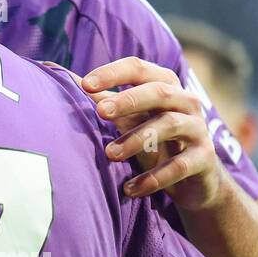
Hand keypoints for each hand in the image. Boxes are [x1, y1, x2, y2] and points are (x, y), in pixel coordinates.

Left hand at [79, 57, 225, 211]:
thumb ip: (100, 98)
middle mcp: (185, 101)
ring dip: (136, 140)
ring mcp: (198, 129)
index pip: (138, 68)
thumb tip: (52, 71)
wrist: (195, 178)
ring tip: (110, 154)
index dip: (113, 73)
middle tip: (100, 112)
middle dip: (128, 100)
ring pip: (169, 126)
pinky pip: (180, 166)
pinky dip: (154, 177)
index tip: (85, 84)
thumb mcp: (128, 117)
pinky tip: (130, 189)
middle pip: (158, 92)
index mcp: (164, 84)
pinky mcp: (205, 159)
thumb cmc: (152, 138)